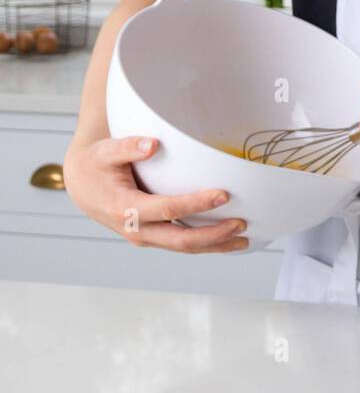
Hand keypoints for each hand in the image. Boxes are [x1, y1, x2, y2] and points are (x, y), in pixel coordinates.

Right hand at [63, 135, 249, 252]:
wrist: (83, 186)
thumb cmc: (97, 165)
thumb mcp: (106, 152)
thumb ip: (128, 147)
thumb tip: (153, 144)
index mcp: (126, 208)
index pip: (167, 209)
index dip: (196, 204)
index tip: (223, 195)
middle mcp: (136, 229)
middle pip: (180, 240)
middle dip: (213, 235)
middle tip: (242, 224)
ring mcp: (145, 237)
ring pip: (183, 248)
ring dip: (214, 246)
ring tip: (243, 239)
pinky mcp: (152, 237)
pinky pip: (180, 244)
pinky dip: (205, 245)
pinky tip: (226, 240)